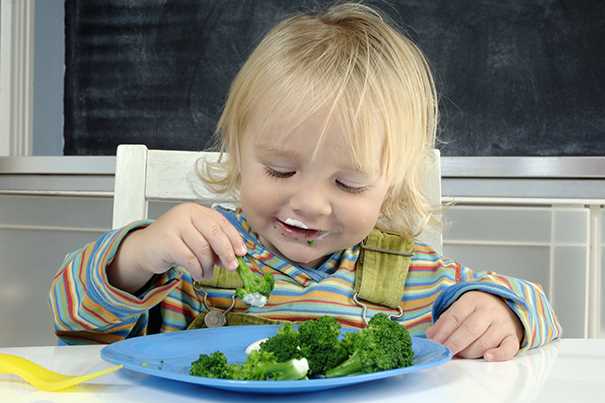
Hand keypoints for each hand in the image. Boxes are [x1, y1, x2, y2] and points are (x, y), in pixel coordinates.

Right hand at [108, 203, 246, 292]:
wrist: (143, 249)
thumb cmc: (173, 243)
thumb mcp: (195, 238)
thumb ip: (213, 242)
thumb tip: (234, 256)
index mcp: (197, 210)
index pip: (221, 222)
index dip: (234, 238)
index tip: (242, 253)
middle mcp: (186, 213)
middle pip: (215, 233)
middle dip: (226, 252)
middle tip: (232, 266)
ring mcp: (175, 225)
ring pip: (203, 248)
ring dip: (209, 265)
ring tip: (208, 273)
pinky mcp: (167, 240)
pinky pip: (190, 258)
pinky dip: (198, 269)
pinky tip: (199, 274)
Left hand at [426, 291, 523, 360]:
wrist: (506, 304)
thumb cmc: (476, 310)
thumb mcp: (459, 308)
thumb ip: (444, 322)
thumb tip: (430, 336)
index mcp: (472, 300)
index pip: (456, 316)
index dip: (443, 332)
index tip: (434, 344)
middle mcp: (489, 311)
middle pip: (470, 329)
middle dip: (455, 343)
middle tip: (445, 352)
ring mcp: (502, 324)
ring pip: (486, 341)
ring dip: (470, 352)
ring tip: (459, 355)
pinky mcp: (513, 337)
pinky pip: (509, 348)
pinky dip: (499, 354)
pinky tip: (487, 357)